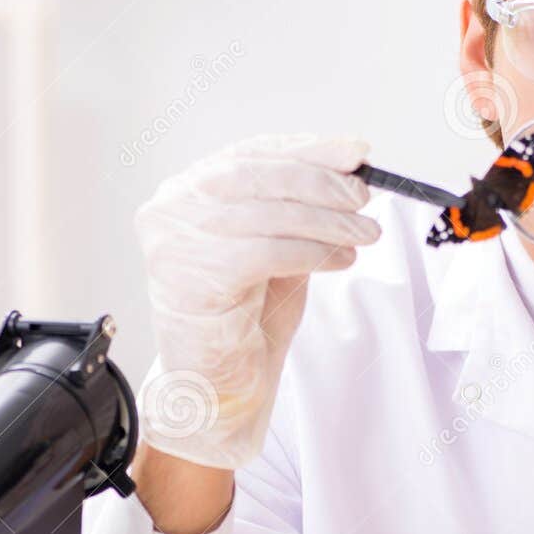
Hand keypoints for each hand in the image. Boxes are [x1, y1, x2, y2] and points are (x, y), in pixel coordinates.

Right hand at [133, 133, 379, 469]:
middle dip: (320, 183)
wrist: (218, 384)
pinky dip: (311, 252)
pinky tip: (339, 261)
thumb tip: (350, 165)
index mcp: (184, 191)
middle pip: (256, 176)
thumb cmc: (246, 315)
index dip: (307, 149)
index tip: (356, 152)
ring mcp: (173, 243)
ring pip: (265, 213)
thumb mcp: (277, 244)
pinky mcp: (190, 278)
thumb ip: (297, 205)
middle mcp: (169, 210)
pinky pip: (264, 251)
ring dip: (326, 222)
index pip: (250, 154)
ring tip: (363, 236)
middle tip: (364, 198)